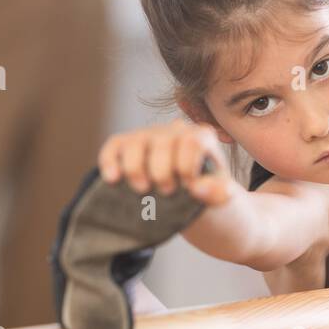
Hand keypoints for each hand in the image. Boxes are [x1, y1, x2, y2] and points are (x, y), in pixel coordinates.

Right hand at [98, 120, 232, 203]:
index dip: (187, 167)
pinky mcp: (127, 145)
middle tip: (168, 192)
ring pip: (135, 143)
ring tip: (143, 190)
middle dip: (162, 172)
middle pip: (162, 143)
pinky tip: (113, 179)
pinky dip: (110, 162)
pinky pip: (114, 146)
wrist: (187, 198)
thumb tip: (198, 188)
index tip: (188, 186)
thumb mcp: (219, 195)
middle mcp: (174, 130)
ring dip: (135, 169)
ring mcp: (148, 135)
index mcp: (200, 137)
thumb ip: (218, 192)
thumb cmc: (205, 192)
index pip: (192, 141)